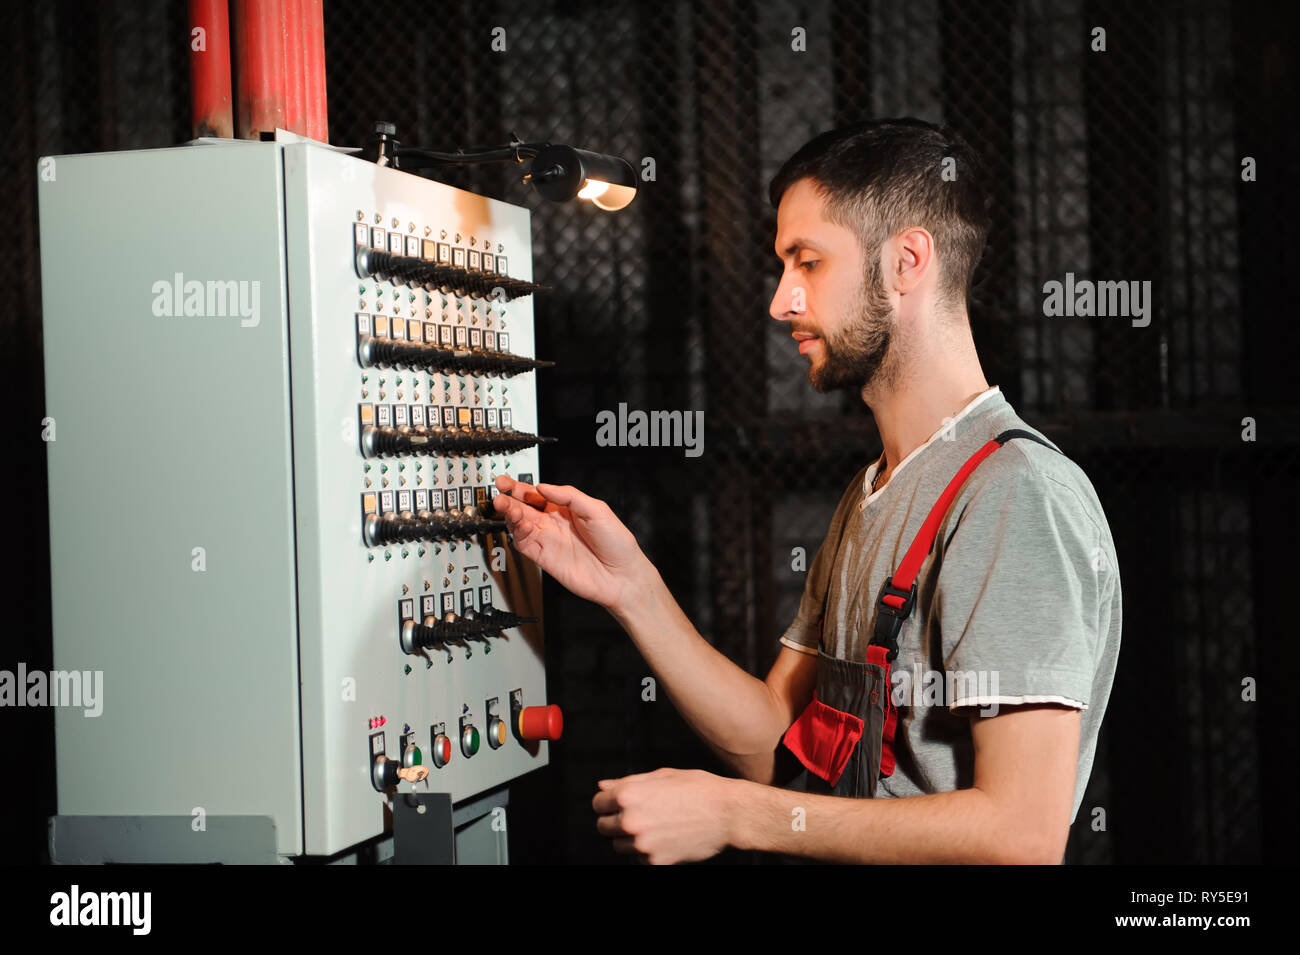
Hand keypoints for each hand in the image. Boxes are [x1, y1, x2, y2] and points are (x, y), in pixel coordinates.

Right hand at [492, 475, 647, 611]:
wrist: (622, 576)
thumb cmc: (617, 543)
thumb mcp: (597, 509)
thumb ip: (569, 496)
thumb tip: (544, 487)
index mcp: (566, 509)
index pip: (538, 494)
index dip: (521, 488)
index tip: (508, 482)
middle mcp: (554, 524)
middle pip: (524, 508)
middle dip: (509, 499)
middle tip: (500, 493)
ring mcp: (549, 540)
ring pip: (520, 524)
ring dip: (510, 514)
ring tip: (505, 505)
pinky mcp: (544, 557)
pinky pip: (524, 543)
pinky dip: (517, 533)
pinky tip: (518, 523)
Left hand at [592, 768, 736, 864]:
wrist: (729, 813)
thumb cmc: (697, 788)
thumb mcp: (662, 775)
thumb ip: (628, 782)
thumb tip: (602, 786)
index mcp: (629, 794)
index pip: (598, 803)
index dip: (608, 802)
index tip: (619, 804)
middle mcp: (630, 820)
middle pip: (603, 827)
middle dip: (615, 821)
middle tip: (638, 817)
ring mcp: (642, 844)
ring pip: (619, 846)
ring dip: (630, 839)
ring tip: (655, 827)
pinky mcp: (656, 862)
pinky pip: (640, 859)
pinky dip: (649, 852)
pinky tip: (667, 838)